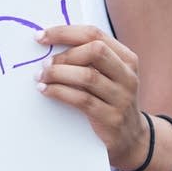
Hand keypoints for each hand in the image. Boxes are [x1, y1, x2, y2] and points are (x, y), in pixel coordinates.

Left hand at [36, 24, 150, 170]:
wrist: (131, 138)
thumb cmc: (110, 99)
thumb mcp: (109, 75)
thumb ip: (89, 59)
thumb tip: (50, 43)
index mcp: (126, 58)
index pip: (94, 34)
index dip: (65, 32)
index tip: (41, 36)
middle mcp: (127, 75)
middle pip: (95, 50)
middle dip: (65, 55)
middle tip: (44, 63)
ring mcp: (122, 97)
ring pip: (88, 76)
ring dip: (58, 74)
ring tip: (41, 76)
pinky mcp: (112, 118)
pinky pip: (82, 100)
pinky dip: (59, 92)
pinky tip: (46, 90)